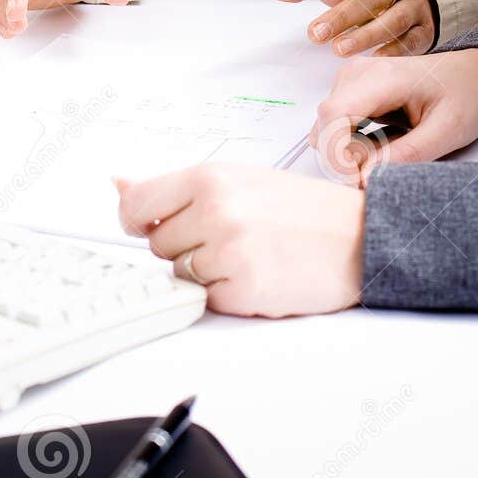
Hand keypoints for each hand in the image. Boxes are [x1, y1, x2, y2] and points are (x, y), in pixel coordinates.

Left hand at [115, 165, 363, 317]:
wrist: (358, 236)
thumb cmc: (300, 207)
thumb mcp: (238, 178)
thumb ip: (177, 187)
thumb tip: (119, 185)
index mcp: (211, 177)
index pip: (137, 205)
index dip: (135, 221)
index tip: (143, 226)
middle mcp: (216, 211)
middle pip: (159, 245)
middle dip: (184, 246)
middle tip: (226, 235)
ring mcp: (229, 252)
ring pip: (183, 275)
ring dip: (208, 271)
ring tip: (247, 253)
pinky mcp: (245, 290)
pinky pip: (209, 300)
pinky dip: (228, 294)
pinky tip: (258, 274)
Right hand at [310, 48, 477, 184]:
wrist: (473, 72)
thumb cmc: (465, 95)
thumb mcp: (447, 132)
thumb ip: (406, 155)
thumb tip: (365, 179)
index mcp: (384, 78)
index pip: (333, 116)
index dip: (336, 155)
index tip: (358, 181)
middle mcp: (360, 72)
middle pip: (326, 124)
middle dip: (344, 159)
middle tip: (382, 173)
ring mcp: (353, 77)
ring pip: (328, 127)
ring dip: (349, 152)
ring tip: (391, 152)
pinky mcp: (353, 87)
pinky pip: (336, 123)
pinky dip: (352, 142)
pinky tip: (383, 141)